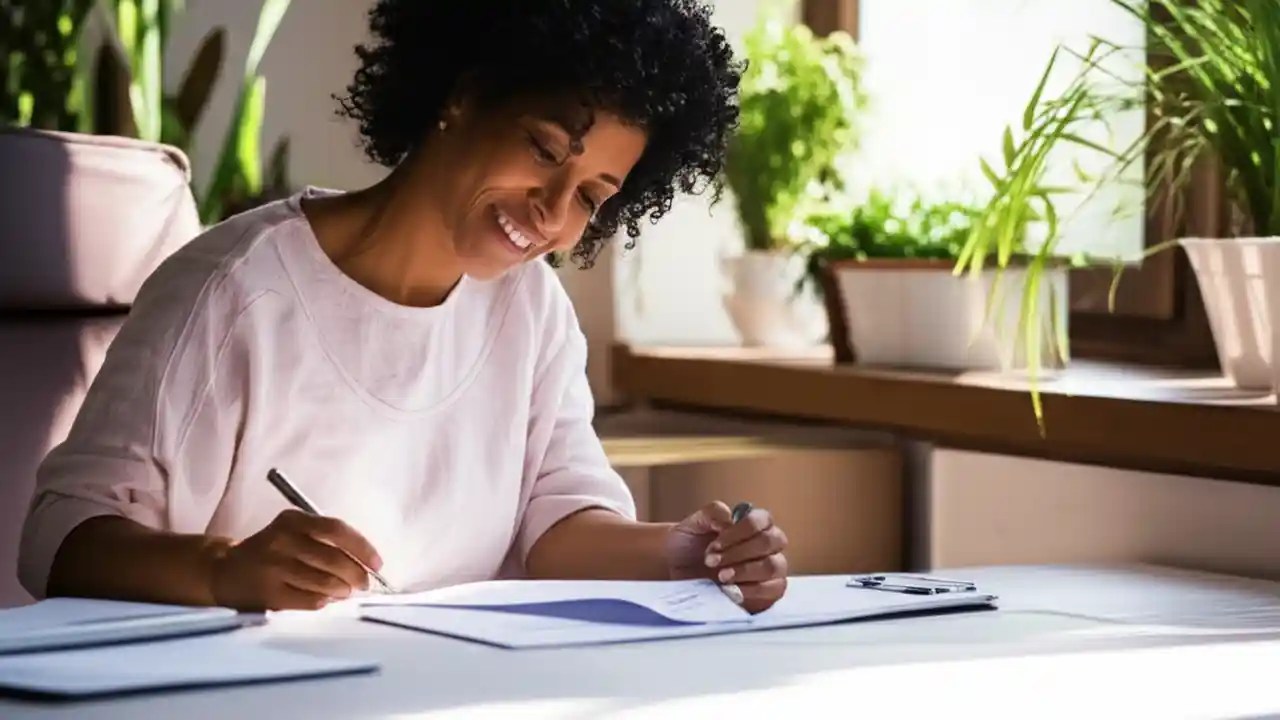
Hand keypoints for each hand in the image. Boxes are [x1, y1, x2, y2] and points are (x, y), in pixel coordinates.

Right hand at [209, 509, 382, 610]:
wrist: (224, 570)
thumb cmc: (271, 551)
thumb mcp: (294, 533)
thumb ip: (326, 541)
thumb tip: (366, 564)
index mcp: (293, 520)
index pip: (336, 530)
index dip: (362, 547)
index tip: (377, 563)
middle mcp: (282, 540)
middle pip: (333, 559)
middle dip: (357, 574)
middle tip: (364, 583)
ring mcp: (273, 567)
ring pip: (324, 581)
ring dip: (342, 590)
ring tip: (346, 592)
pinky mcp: (268, 592)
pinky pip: (308, 600)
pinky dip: (324, 601)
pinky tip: (326, 600)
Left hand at [664, 501, 788, 612]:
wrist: (676, 574)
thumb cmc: (688, 546)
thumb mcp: (692, 525)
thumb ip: (711, 513)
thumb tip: (729, 517)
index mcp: (753, 524)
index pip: (762, 520)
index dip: (740, 532)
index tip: (715, 544)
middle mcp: (768, 544)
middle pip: (771, 542)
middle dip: (739, 552)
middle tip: (712, 561)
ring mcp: (771, 569)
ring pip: (774, 566)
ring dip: (745, 571)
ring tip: (720, 577)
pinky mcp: (769, 592)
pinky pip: (774, 589)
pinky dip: (753, 590)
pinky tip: (731, 591)